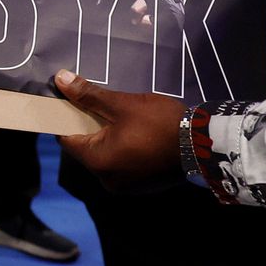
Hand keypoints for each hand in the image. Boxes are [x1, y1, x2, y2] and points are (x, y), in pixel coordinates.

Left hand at [54, 69, 188, 190]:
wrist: (205, 143)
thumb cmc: (159, 122)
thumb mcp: (122, 104)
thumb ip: (88, 94)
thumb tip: (60, 79)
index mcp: (98, 162)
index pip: (67, 138)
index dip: (66, 118)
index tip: (72, 102)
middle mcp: (107, 180)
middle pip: (86, 149)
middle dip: (90, 127)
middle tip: (101, 107)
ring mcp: (126, 186)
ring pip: (105, 157)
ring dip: (107, 138)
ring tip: (120, 119)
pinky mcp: (142, 186)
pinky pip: (122, 165)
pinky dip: (122, 150)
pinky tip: (135, 135)